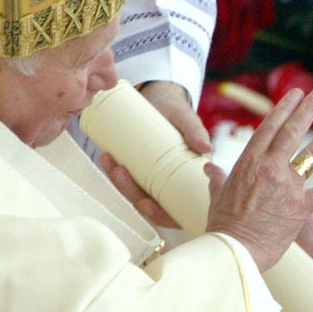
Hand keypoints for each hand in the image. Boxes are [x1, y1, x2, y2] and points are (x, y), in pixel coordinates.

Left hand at [99, 81, 211, 227]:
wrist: (162, 96)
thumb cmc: (179, 110)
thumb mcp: (188, 119)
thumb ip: (196, 132)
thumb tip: (206, 148)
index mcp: (188, 182)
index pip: (176, 211)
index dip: (160, 215)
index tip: (146, 204)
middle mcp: (170, 184)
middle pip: (150, 203)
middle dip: (131, 193)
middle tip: (120, 172)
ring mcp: (153, 177)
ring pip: (135, 191)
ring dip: (119, 182)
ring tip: (109, 161)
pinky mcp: (138, 167)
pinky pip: (125, 176)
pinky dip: (113, 171)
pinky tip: (105, 158)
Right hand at [204, 86, 312, 271]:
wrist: (234, 251)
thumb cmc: (222, 226)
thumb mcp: (217, 197)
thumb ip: (217, 179)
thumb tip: (209, 169)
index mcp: (248, 162)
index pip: (270, 127)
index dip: (284, 108)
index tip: (295, 94)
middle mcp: (270, 168)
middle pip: (292, 132)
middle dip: (308, 109)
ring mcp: (287, 186)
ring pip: (312, 154)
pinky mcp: (301, 208)